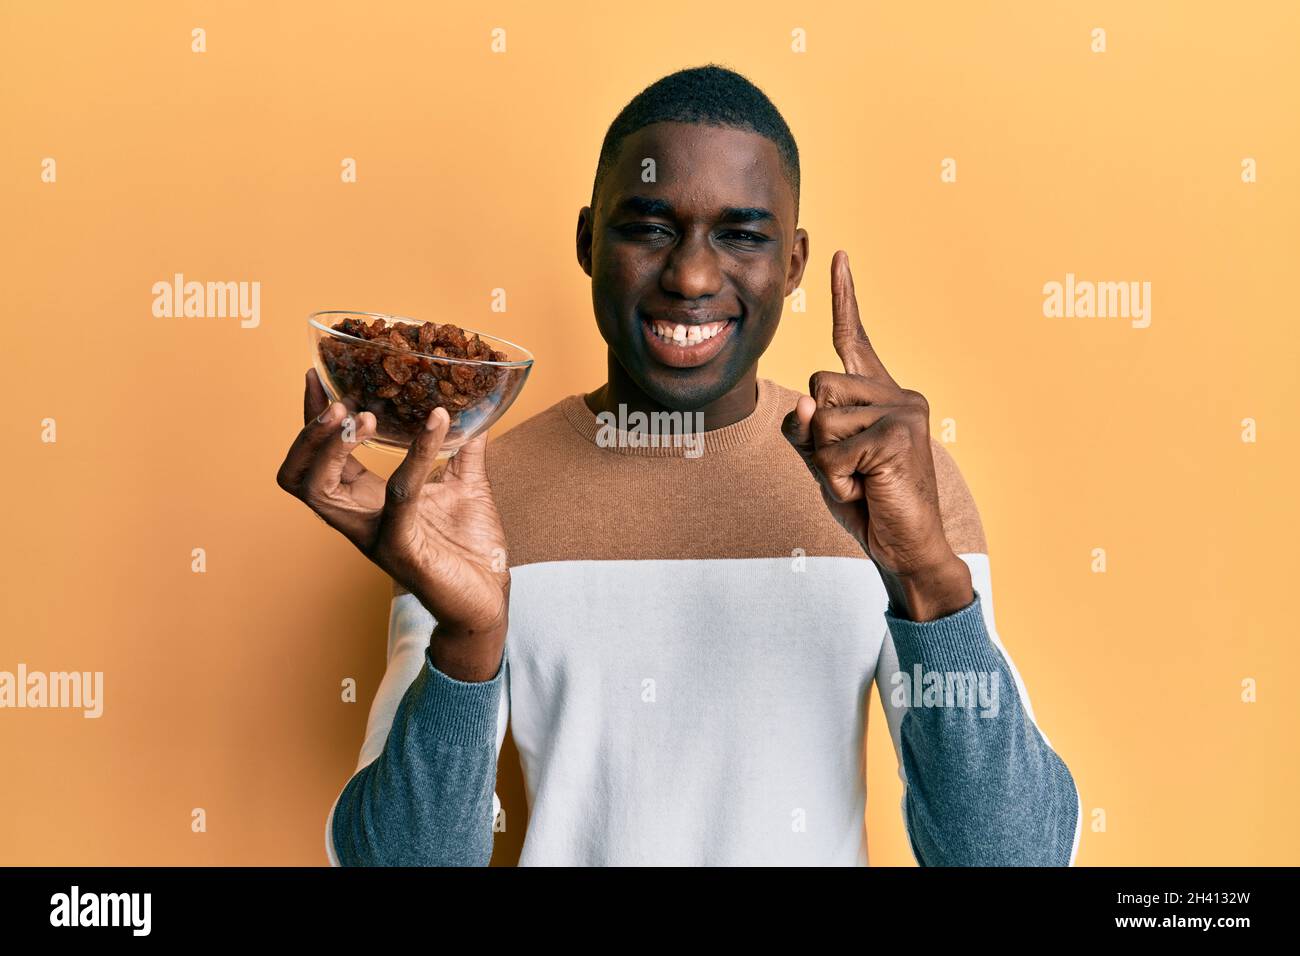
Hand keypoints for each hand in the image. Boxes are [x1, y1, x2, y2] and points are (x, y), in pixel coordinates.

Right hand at [277, 370, 510, 679]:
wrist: (488, 598)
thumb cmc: (469, 548)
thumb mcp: (464, 485)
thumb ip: (463, 448)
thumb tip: (475, 407)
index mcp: (364, 501)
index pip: (320, 457)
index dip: (312, 419)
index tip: (317, 375)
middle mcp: (357, 519)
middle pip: (299, 475)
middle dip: (309, 434)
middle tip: (336, 399)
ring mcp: (373, 535)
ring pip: (320, 489)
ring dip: (333, 446)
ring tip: (362, 413)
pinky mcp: (400, 547)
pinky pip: (399, 493)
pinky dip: (417, 454)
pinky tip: (437, 423)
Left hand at [781, 251, 972, 621]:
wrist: (907, 549)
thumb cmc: (867, 504)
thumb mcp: (824, 463)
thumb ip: (807, 429)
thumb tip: (805, 405)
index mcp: (880, 395)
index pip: (855, 339)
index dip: (845, 297)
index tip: (837, 256)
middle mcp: (897, 394)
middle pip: (818, 386)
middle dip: (818, 437)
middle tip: (852, 470)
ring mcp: (903, 412)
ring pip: (823, 420)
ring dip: (828, 463)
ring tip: (862, 482)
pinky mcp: (899, 436)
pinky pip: (833, 452)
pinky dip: (839, 481)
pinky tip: (868, 491)